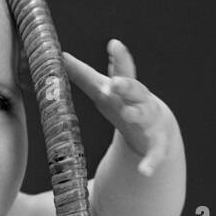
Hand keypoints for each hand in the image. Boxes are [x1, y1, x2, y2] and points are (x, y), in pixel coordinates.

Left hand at [61, 39, 169, 176]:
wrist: (155, 126)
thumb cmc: (123, 103)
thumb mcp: (103, 90)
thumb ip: (83, 75)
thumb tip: (59, 55)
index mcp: (127, 87)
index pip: (123, 69)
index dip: (119, 58)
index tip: (114, 44)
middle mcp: (141, 101)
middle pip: (135, 89)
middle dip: (126, 85)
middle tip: (114, 82)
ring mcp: (150, 122)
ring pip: (145, 116)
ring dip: (137, 114)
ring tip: (127, 113)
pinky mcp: (156, 145)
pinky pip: (155, 154)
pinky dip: (151, 162)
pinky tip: (144, 171)